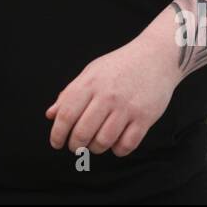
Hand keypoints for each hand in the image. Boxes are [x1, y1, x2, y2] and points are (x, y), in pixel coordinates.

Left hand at [44, 37, 180, 156]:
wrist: (156, 56)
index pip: (66, 115)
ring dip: (95, 149)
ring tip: (94, 145)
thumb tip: (51, 114)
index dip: (57, 134)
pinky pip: (127, 144)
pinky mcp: (145, 117)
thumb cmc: (120, 65)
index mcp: (90, 83)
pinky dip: (117, 150)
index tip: (56, 143)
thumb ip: (70, 93)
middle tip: (76, 147)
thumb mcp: (91, 72)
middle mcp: (107, 96)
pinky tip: (115, 143)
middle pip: (83, 132)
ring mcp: (127, 107)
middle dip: (75, 146)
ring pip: (103, 141)